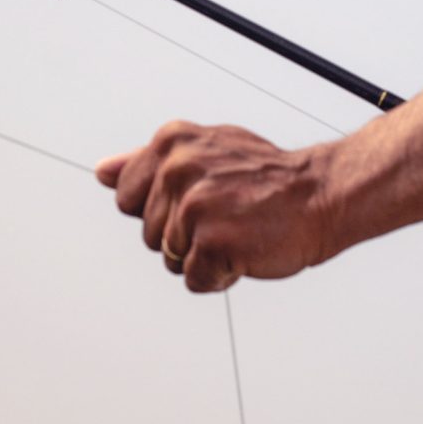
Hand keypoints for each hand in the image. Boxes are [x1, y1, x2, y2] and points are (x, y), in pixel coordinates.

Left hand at [95, 122, 334, 290]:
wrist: (320, 196)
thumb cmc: (266, 179)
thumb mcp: (203, 152)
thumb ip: (147, 163)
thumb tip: (102, 173)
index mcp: (170, 144)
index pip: (127, 198)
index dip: (163, 210)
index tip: (200, 199)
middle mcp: (178, 171)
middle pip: (148, 234)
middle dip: (183, 236)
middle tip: (226, 216)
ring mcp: (195, 208)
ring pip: (170, 259)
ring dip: (203, 258)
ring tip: (237, 232)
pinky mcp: (213, 243)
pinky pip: (195, 280)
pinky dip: (220, 277)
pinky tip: (244, 252)